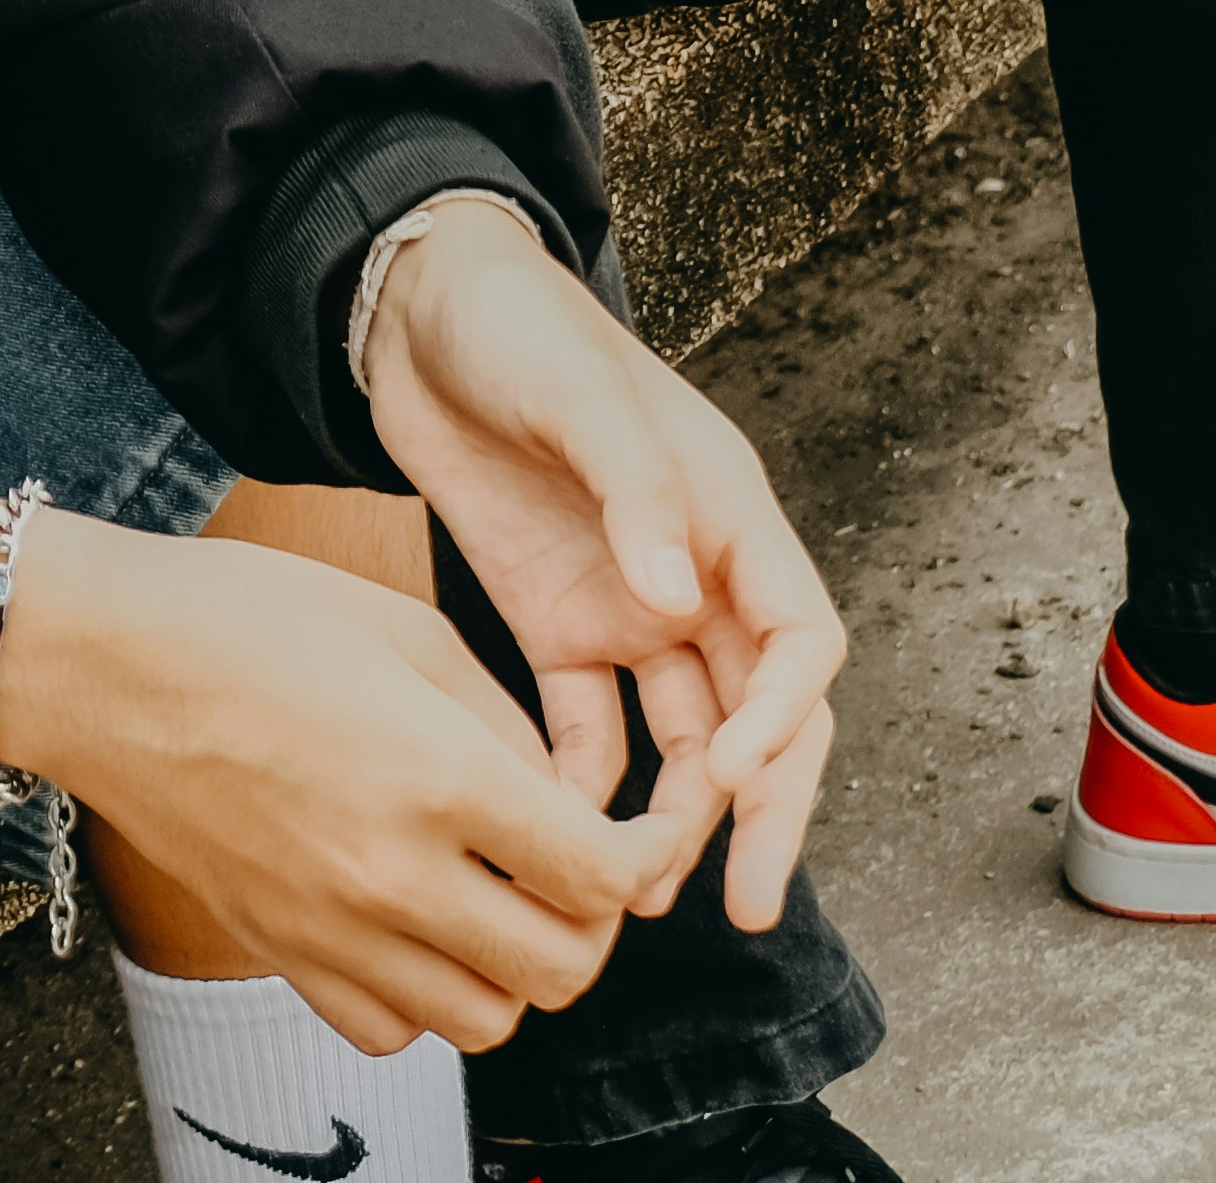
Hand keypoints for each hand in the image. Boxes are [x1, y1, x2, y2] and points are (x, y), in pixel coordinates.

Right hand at [0, 497, 660, 1053]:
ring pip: (484, 1020)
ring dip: (516, 968)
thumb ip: (506, 726)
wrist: (99, 663)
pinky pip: (392, 1032)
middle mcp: (392, 875)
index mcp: (440, 777)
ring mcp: (329, 930)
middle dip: (596, 921)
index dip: (654, 853)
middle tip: (581, 863)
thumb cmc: (247, 616)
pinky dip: (429, 997)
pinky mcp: (277, 952)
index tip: (655, 826)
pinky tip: (420, 925)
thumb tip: (567, 799)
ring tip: (502, 896)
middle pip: (560, 970)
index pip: (603, 875)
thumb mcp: (408, 631)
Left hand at [359, 202, 843, 932]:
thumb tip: (676, 595)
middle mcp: (692, 574)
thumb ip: (636, 491)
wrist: (416, 312)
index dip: (786, 713)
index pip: (799, 638)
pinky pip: (588, 727)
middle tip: (750, 903)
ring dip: (679, 816)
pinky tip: (566, 836)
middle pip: (759, 712)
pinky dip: (589, 784)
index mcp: (726, 516)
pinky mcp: (554, 624)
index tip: (733, 770)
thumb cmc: (518, 327)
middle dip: (763, 807)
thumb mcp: (581, 394)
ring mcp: (625, 606)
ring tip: (641, 897)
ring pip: (681, 736)